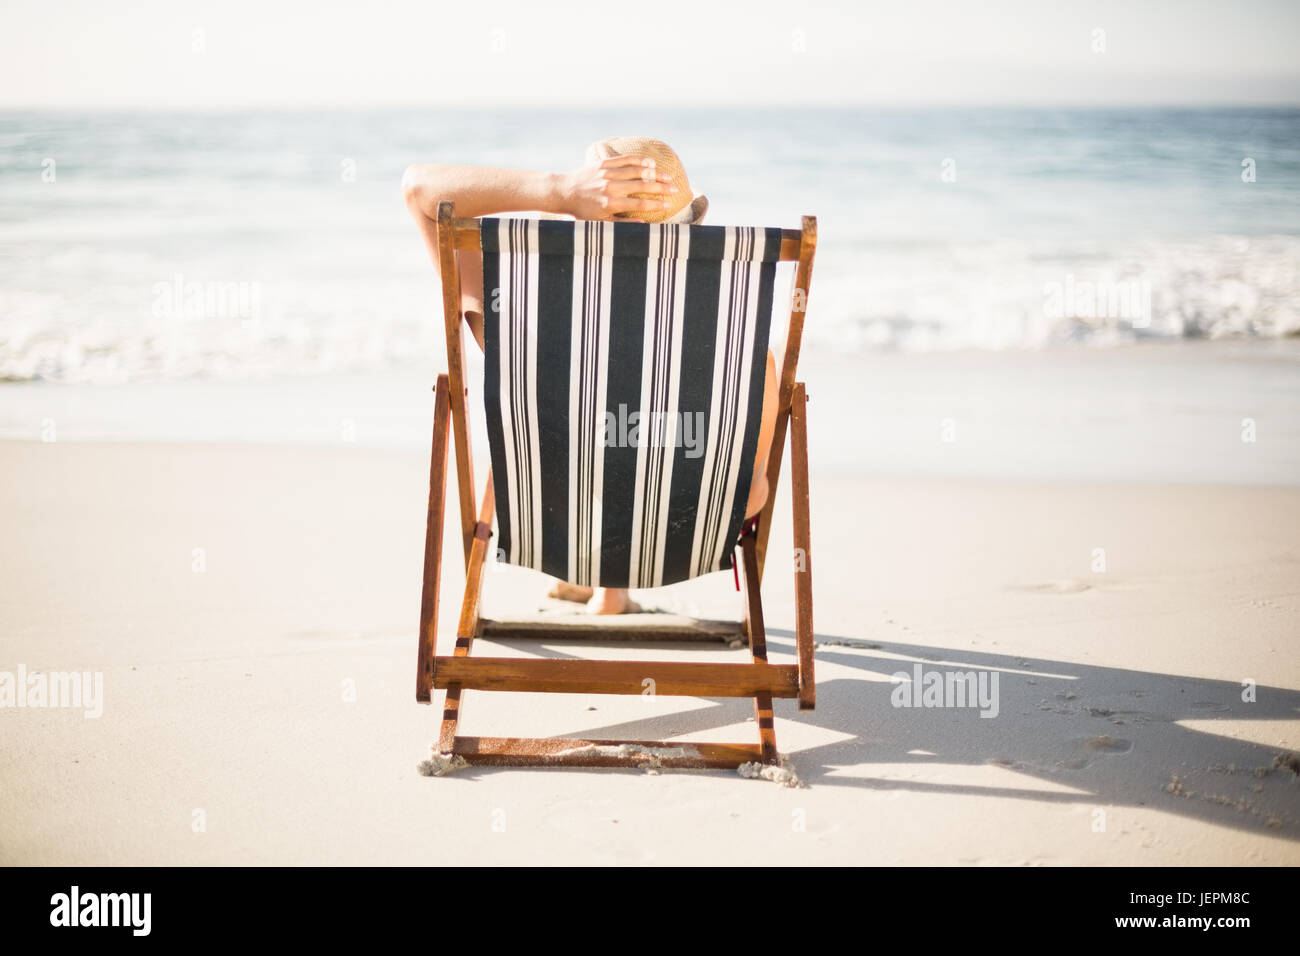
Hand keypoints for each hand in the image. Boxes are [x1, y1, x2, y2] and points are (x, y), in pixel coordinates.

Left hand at [559, 155, 678, 220]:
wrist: (564, 192)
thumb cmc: (583, 211)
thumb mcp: (600, 223)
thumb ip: (622, 223)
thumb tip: (643, 222)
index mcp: (610, 204)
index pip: (639, 204)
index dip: (656, 205)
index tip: (669, 205)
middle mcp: (610, 187)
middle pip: (642, 186)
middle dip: (661, 188)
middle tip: (675, 190)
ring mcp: (607, 173)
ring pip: (636, 170)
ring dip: (654, 173)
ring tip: (668, 176)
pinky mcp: (603, 163)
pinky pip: (625, 160)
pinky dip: (640, 161)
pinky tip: (651, 163)